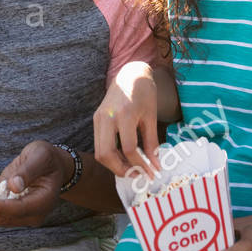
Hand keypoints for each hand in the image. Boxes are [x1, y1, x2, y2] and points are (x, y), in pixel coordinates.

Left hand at [0, 140, 69, 226]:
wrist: (50, 165)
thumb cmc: (47, 158)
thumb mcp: (40, 156)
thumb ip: (28, 171)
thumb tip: (14, 186)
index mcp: (44, 201)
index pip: (19, 208)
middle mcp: (33, 213)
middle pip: (6, 217)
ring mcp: (22, 214)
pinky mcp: (12, 210)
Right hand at [94, 62, 161, 177]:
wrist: (130, 74)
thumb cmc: (144, 93)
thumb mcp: (151, 116)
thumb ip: (152, 142)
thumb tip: (155, 165)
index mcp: (124, 114)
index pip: (129, 148)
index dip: (141, 165)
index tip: (152, 173)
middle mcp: (107, 117)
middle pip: (106, 154)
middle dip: (121, 170)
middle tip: (137, 176)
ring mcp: (98, 118)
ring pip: (99, 152)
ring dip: (114, 165)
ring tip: (131, 169)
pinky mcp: (96, 120)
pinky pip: (99, 144)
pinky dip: (110, 156)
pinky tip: (123, 159)